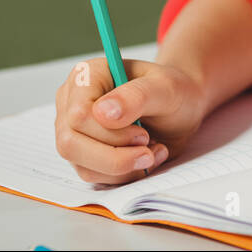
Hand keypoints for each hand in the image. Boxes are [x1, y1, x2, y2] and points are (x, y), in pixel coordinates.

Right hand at [54, 57, 207, 184]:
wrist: (180, 108)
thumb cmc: (171, 90)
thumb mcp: (165, 87)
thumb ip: (136, 96)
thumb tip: (102, 113)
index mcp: (86, 76)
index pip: (78, 114)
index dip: (109, 133)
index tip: (143, 134)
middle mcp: (72, 102)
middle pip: (71, 143)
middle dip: (115, 156)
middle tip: (148, 149)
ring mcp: (74, 130)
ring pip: (83, 166)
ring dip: (124, 167)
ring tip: (152, 150)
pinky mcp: (84, 153)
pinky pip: (94, 176)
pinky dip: (125, 173)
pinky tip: (146, 155)